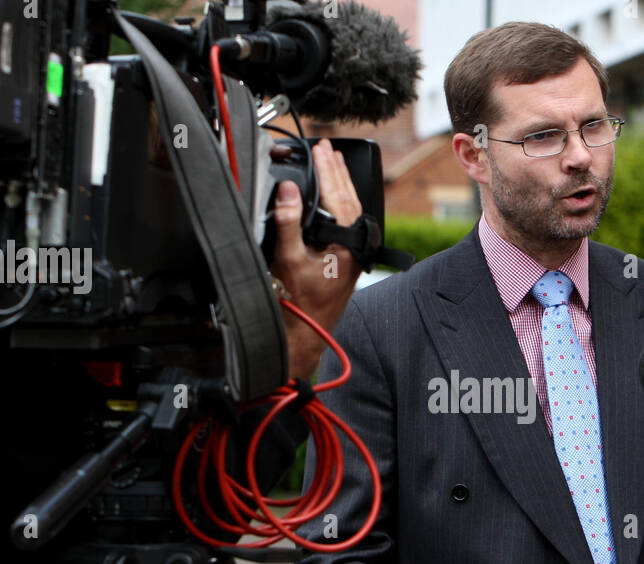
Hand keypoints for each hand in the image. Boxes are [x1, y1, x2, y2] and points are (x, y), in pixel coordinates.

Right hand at [270, 139, 363, 378]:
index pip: (338, 195)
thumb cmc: (299, 303)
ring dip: (340, 185)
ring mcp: (352, 253)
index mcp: (346, 242)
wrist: (306, 334)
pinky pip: (347, 222)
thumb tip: (289, 189)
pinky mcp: (346, 259)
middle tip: (327, 148)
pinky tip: (334, 198)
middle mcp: (354, 245)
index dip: (327, 169)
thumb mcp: (288, 260)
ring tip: (333, 164)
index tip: (320, 148)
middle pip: (349, 198)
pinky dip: (339, 203)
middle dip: (337, 171)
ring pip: (350, 210)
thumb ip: (288, 222)